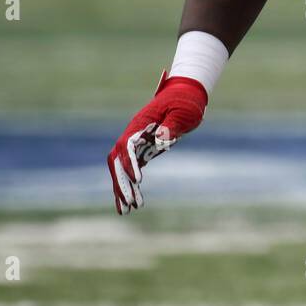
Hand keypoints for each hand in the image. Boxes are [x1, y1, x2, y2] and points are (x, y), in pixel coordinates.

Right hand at [107, 70, 207, 214]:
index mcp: (140, 122)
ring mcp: (136, 142)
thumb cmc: (186, 101)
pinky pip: (132, 169)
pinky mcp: (143, 149)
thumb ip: (172, 124)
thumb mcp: (183, 111)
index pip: (127, 145)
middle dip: (121, 182)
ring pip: (122, 168)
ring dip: (123, 188)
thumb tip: (160, 139)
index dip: (129, 163)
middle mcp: (133, 133)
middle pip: (118, 160)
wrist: (187, 93)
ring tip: (127, 211)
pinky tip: (133, 202)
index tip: (138, 180)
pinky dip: (130, 185)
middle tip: (130, 204)